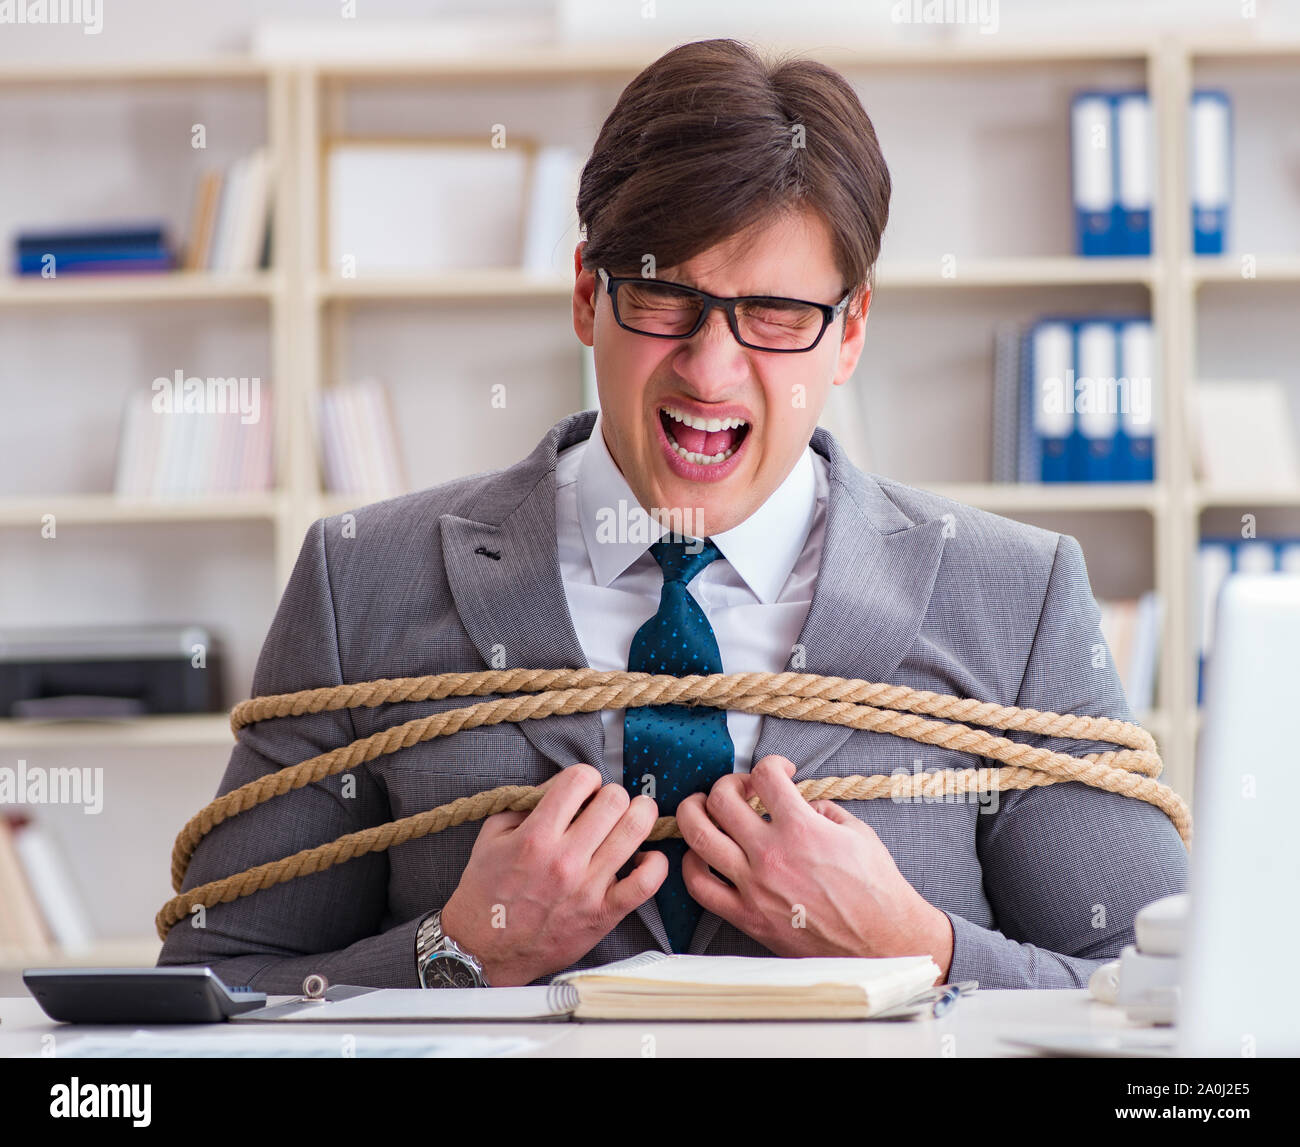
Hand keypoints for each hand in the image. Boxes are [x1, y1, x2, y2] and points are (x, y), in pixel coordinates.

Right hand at [440, 763, 666, 986]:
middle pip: (614, 799)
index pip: (580, 779)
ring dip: (640, 816)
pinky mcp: (603, 913)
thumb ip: (526, 804)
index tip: (583, 790)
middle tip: (605, 807)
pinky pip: (646, 882)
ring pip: (636, 830)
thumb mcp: (492, 836)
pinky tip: (643, 858)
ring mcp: (587, 887)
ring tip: (633, 818)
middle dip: (612, 795)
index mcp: (535, 836)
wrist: (483, 950)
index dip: (585, 778)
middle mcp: (564, 859)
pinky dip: (655, 864)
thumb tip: (562, 785)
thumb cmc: (486, 892)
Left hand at [675, 755, 952, 982]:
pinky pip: (699, 885)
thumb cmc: (875, 889)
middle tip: (743, 789)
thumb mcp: (857, 833)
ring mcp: (753, 887)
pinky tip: (702, 853)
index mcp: (801, 829)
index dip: (772, 764)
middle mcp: (770, 854)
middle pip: (720, 798)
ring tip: (706, 808)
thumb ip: (822, 809)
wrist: (881, 944)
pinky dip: (691, 863)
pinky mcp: (746, 917)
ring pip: (698, 836)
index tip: (781, 773)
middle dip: (728, 782)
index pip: (764, 775)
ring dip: (697, 812)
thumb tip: (800, 802)